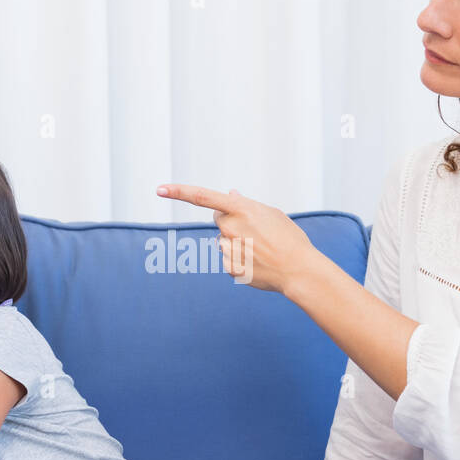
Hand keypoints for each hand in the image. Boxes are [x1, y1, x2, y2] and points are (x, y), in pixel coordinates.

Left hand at [156, 184, 318, 295]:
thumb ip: (246, 204)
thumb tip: (229, 194)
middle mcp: (231, 228)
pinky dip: (240, 259)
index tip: (160, 189)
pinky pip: (228, 258)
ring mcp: (228, 249)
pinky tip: (257, 263)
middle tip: (256, 231)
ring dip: (237, 242)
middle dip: (231, 221)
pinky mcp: (229, 267)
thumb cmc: (289, 239)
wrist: (299, 270)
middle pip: (219, 218)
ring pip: (223, 240)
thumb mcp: (271, 214)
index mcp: (242, 209)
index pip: (203, 197)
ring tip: (261, 250)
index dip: (179, 192)